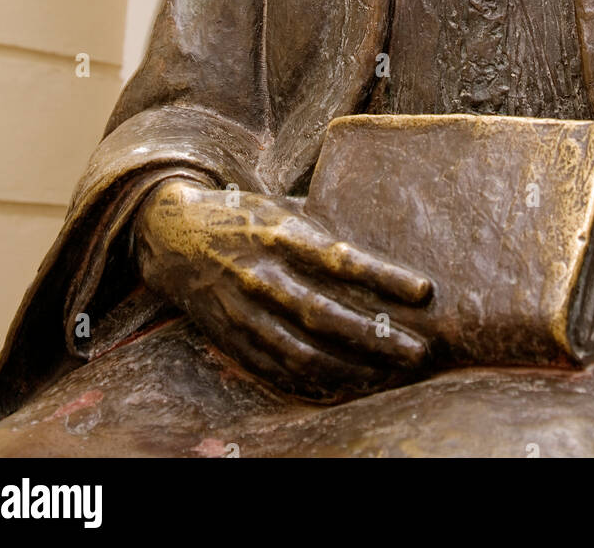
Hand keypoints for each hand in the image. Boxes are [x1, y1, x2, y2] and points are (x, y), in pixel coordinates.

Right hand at [134, 178, 432, 399]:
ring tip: (391, 374)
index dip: (384, 277)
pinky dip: (314, 381)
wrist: (169, 234)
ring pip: (304, 351)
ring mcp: (244, 311)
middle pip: (327, 315)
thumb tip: (375, 240)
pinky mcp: (232, 337)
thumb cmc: (238, 216)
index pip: (340, 259)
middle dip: (377, 337)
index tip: (424, 292)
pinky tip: (346, 385)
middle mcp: (261, 274)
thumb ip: (320, 229)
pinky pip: (278, 368)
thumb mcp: (279, 208)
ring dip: (353, 367)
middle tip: (420, 351)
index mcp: (278, 233)